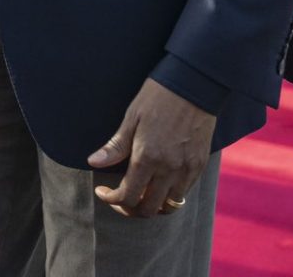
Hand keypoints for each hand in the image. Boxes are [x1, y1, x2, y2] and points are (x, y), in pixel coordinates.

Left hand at [87, 78, 217, 218]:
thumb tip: (93, 162)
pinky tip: (158, 183)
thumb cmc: (158, 97)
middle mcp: (168, 169)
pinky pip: (184, 193)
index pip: (128, 195)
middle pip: (148, 209)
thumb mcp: (132, 118)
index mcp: (147, 157)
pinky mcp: (199, 165)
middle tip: (119, 197)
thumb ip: (115, 146)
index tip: (102, 191)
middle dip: (129, 208)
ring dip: (152, 205)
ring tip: (140, 193)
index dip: (112, 199)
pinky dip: (169, 196)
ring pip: (168, 206)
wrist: (193, 84)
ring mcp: (186, 169)